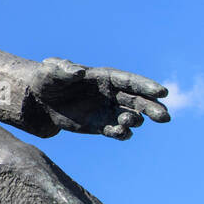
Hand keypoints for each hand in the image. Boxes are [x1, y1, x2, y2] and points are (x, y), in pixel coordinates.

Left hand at [28, 57, 170, 139]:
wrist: (38, 100)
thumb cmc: (46, 79)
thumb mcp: (51, 72)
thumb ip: (64, 70)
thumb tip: (78, 72)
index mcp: (104, 77)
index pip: (130, 82)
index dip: (147, 86)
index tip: (163, 92)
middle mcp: (111, 94)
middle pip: (138, 101)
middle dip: (152, 108)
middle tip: (165, 117)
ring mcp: (107, 110)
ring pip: (131, 117)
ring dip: (135, 120)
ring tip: (129, 121)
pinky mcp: (100, 125)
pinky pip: (116, 131)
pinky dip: (122, 133)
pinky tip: (121, 132)